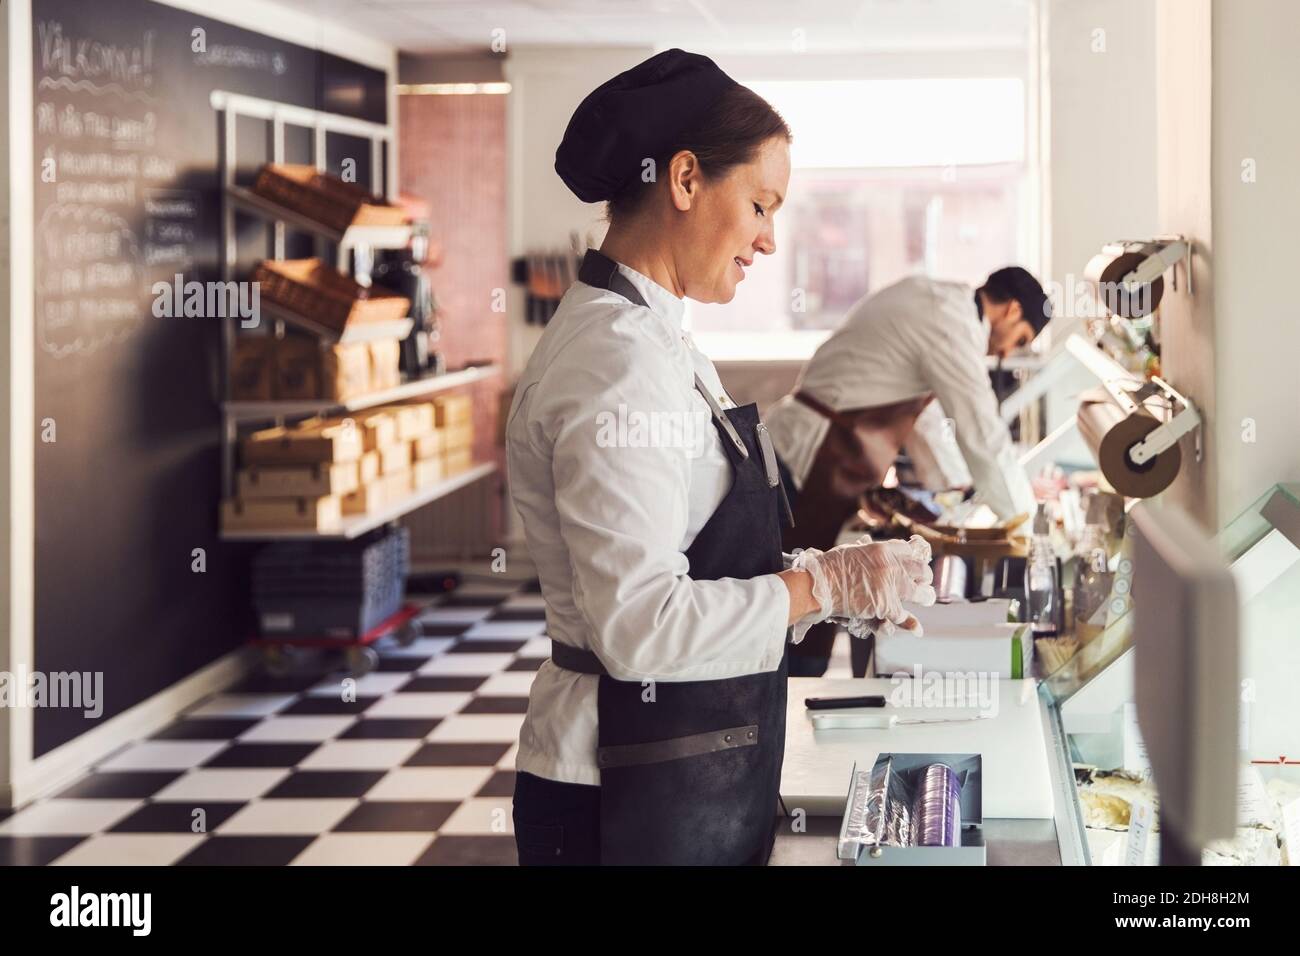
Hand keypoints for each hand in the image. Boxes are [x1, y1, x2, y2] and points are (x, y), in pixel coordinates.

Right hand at [790, 534, 935, 640]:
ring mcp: (890, 586)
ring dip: (924, 596)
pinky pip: (901, 615)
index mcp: (882, 550)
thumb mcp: (851, 551)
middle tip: (924, 581)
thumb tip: (870, 552)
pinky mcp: (886, 606)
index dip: (912, 558)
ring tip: (927, 598)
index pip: (908, 550)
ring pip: (919, 593)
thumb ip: (867, 554)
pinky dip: (906, 622)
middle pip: (920, 569)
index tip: (913, 563)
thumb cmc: (828, 568)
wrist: (819, 585)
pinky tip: (913, 625)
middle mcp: (891, 566)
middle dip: (924, 576)